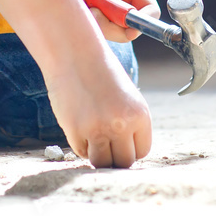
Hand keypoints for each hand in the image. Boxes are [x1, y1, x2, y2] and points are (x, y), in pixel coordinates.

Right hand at [44, 47, 152, 167]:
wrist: (73, 53)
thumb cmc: (99, 72)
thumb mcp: (126, 96)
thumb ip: (130, 122)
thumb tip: (126, 152)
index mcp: (140, 115)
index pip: (142, 151)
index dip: (129, 147)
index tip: (119, 140)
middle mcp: (122, 125)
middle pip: (123, 162)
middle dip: (114, 156)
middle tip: (104, 142)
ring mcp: (99, 130)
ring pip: (102, 162)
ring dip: (96, 153)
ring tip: (91, 134)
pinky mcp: (76, 131)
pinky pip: (81, 152)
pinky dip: (79, 143)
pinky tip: (78, 122)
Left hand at [59, 0, 160, 42]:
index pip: (150, 8)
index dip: (144, 21)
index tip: (129, 30)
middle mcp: (123, 2)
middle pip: (130, 28)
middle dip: (112, 27)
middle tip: (92, 12)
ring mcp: (110, 15)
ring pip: (111, 33)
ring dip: (95, 23)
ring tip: (79, 0)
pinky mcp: (96, 23)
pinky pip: (96, 33)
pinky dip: (85, 25)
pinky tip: (76, 8)